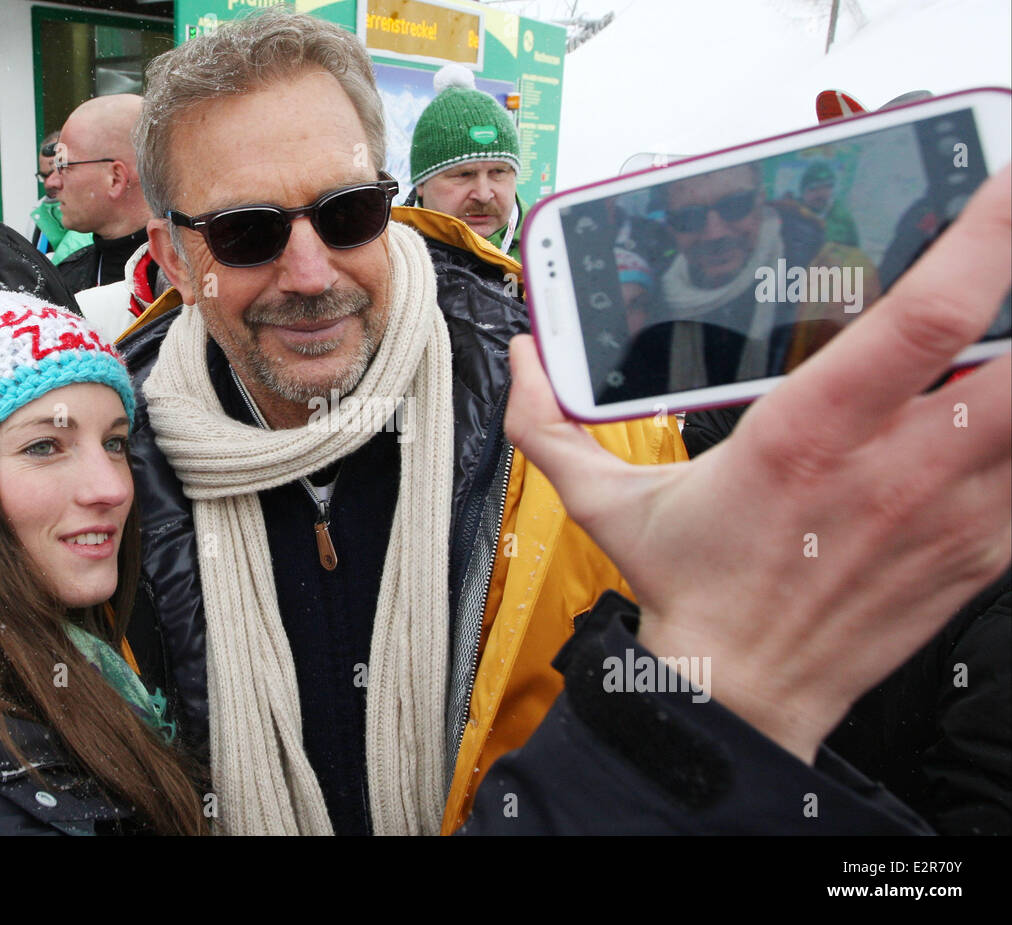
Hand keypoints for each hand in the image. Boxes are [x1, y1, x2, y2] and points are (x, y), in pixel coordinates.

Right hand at [506, 166, 1010, 762]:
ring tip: (1009, 317)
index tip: (1000, 180)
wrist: (741, 692)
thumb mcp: (607, 502)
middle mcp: (894, 468)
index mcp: (806, 436)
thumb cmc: (691, 590)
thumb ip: (552, 426)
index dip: (983, 238)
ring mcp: (949, 512)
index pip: (922, 318)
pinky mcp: (978, 549)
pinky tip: (998, 403)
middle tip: (1008, 241)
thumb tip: (525, 362)